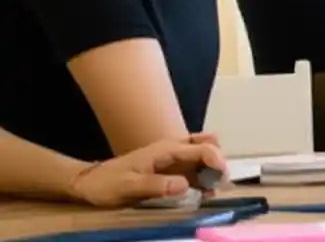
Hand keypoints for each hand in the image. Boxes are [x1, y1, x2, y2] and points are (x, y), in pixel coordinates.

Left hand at [68, 133, 225, 206]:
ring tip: (213, 189)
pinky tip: (203, 192)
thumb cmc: (108, 183)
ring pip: (203, 153)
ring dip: (212, 168)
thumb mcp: (130, 186)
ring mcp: (172, 158)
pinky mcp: (169, 168)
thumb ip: (157, 185)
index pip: (202, 148)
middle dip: (219, 160)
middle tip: (219, 183)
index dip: (217, 160)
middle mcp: (173, 149)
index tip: (223, 178)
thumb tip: (186, 185)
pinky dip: (204, 176)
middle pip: (207, 143)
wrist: (89, 183)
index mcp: (166, 150)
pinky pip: (194, 167)